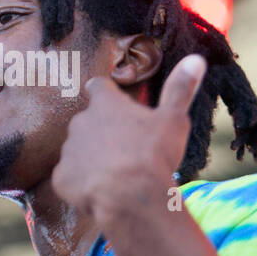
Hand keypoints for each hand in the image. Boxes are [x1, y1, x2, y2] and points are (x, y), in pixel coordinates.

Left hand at [50, 55, 206, 227]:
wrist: (130, 196)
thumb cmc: (153, 154)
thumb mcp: (174, 120)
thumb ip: (181, 89)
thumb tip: (195, 59)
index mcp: (106, 104)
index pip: (98, 87)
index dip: (105, 93)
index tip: (113, 100)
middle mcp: (81, 122)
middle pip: (88, 121)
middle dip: (101, 131)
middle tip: (124, 148)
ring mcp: (68, 150)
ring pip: (77, 150)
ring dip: (90, 157)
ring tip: (114, 174)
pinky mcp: (61, 177)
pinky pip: (69, 177)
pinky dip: (81, 183)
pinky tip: (100, 192)